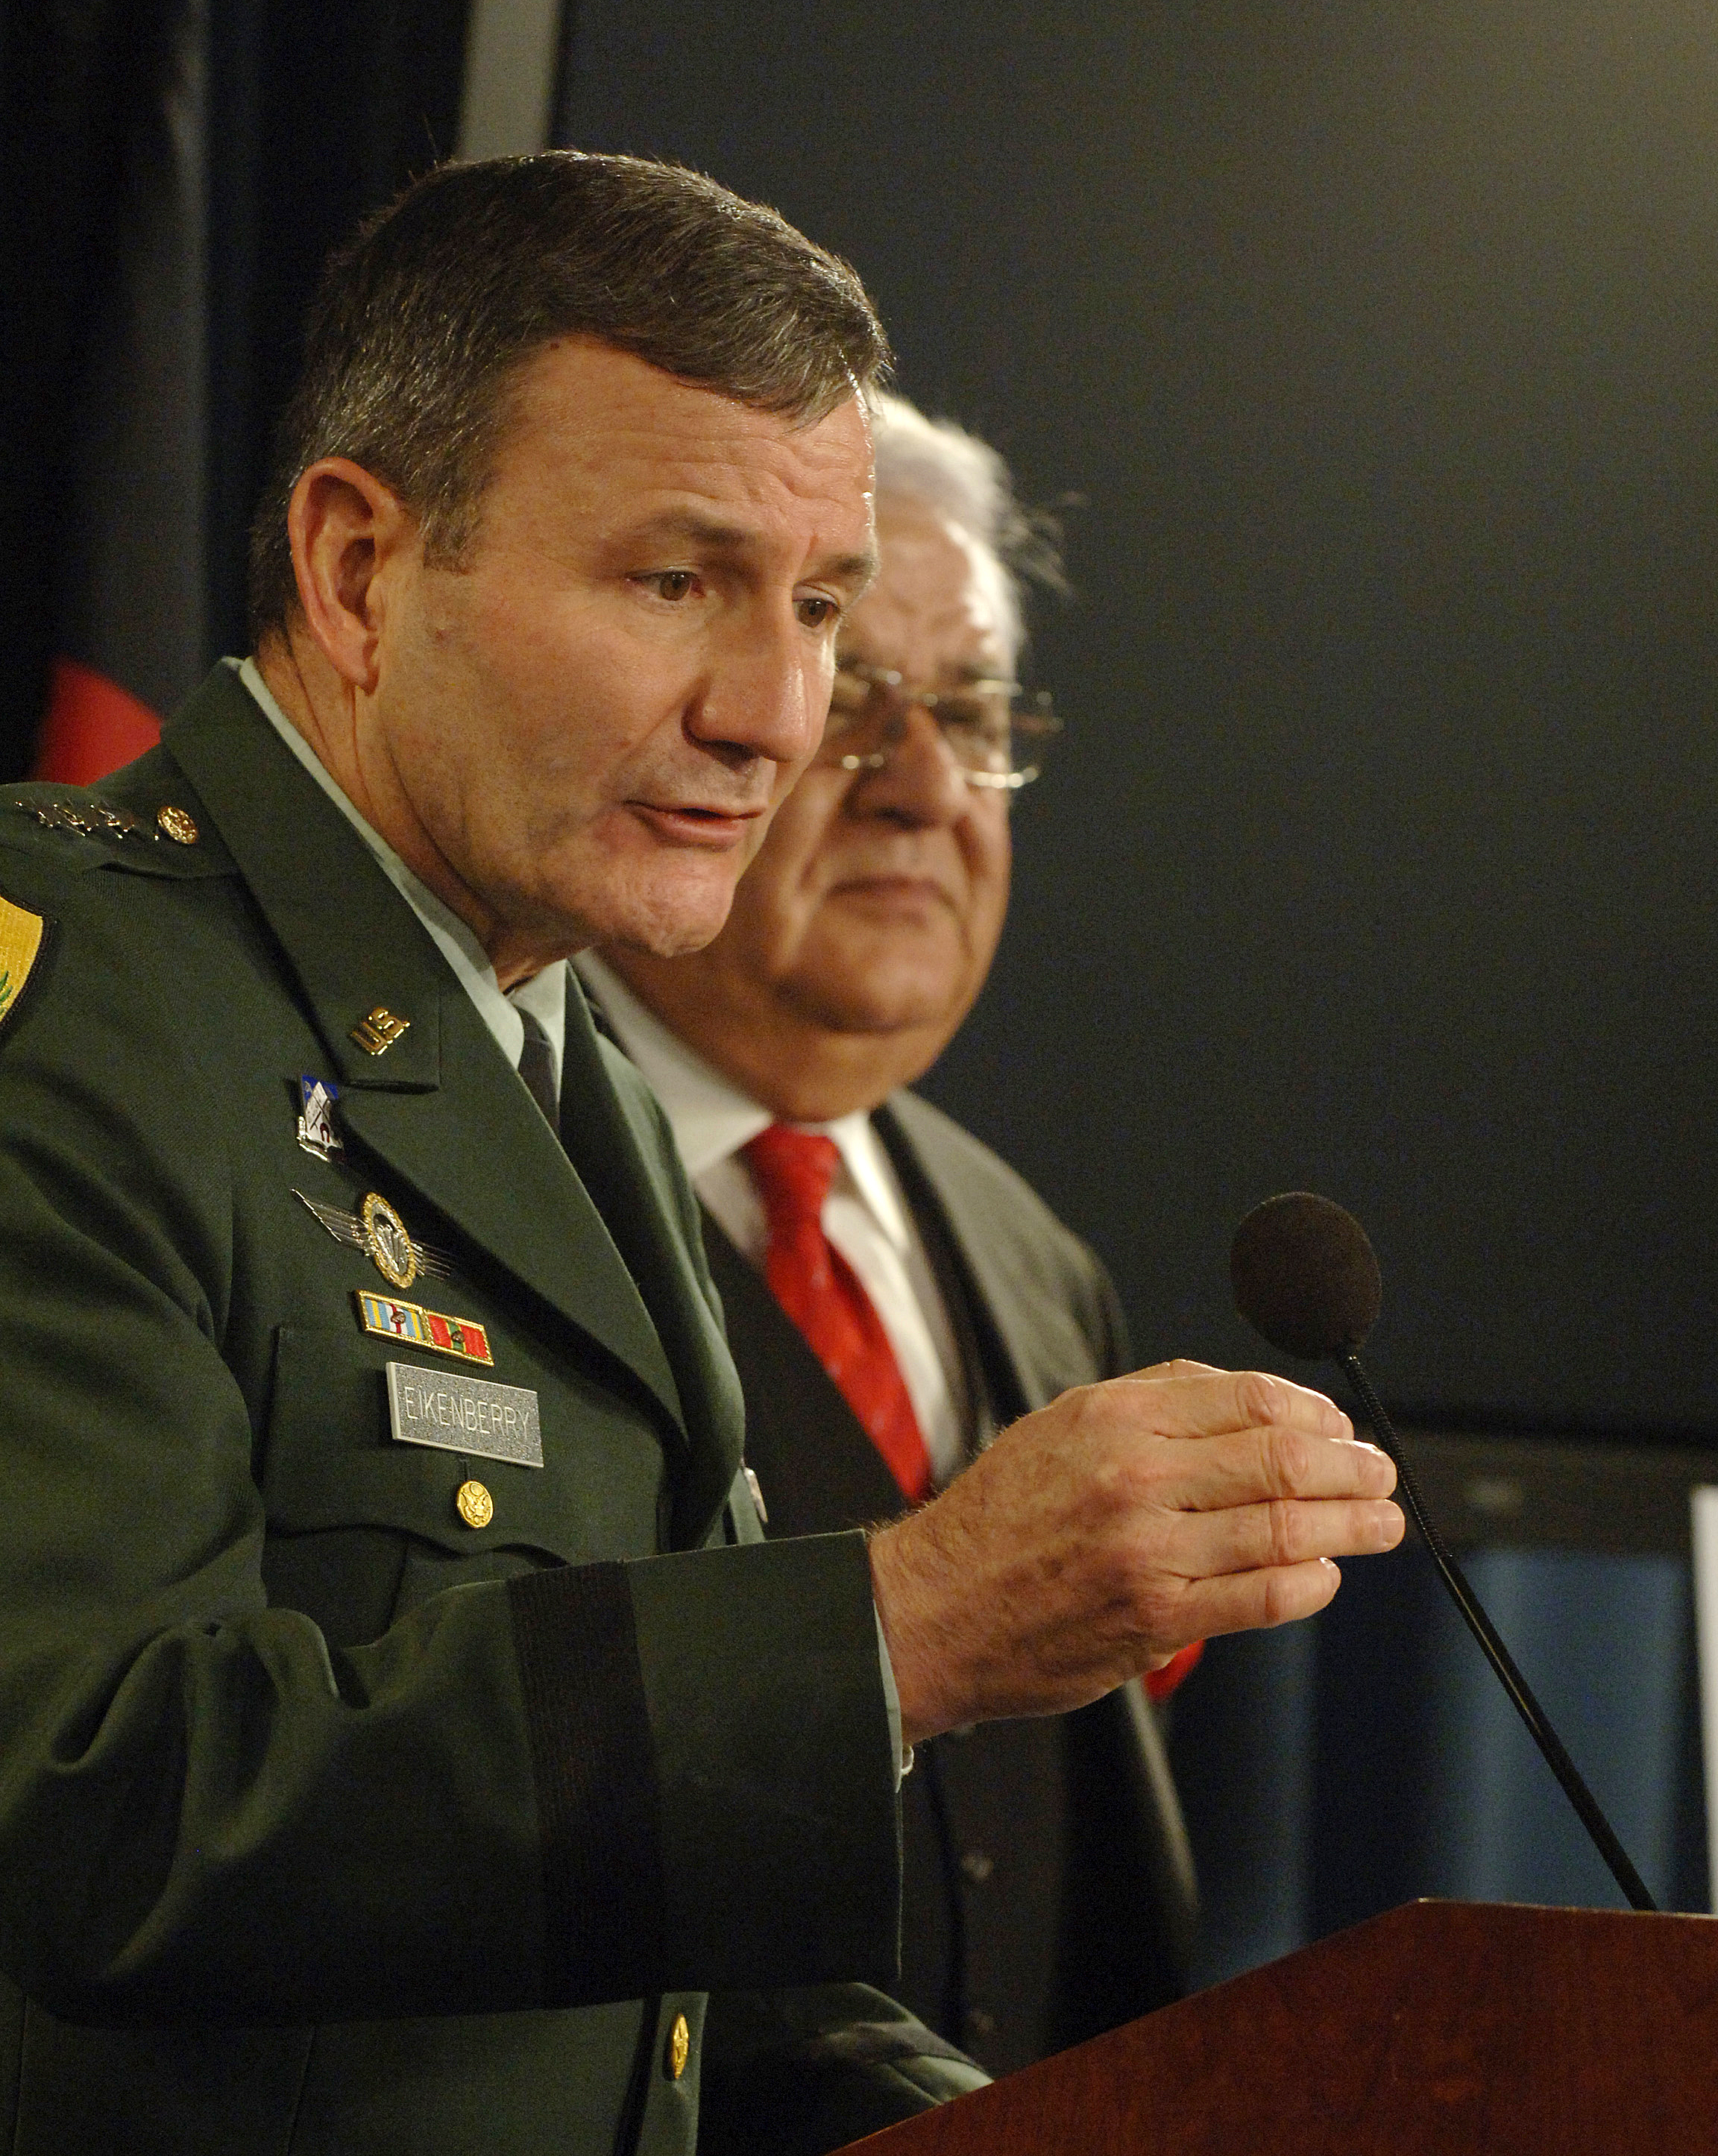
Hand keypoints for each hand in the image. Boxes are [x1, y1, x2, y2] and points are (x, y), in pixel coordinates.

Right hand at [868, 1359, 1401, 1745]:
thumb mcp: (1060, 1426)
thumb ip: (1151, 1402)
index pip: (1247, 1399)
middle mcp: (1134, 1475)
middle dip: (1351, 1465)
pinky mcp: (1154, 1618)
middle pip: (1281, 1458)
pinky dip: (1307, 1584)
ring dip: (1351, 1524)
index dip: (1313, 1411)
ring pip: (1284, 1527)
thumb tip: (1248, 1397)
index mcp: (1114, 1416)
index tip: (1339, 1424)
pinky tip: (1324, 1576)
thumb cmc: (998, 1519)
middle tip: (1381, 1472)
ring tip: (1381, 1523)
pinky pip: (1259, 1597)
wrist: (931, 1609)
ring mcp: (1147, 1550)